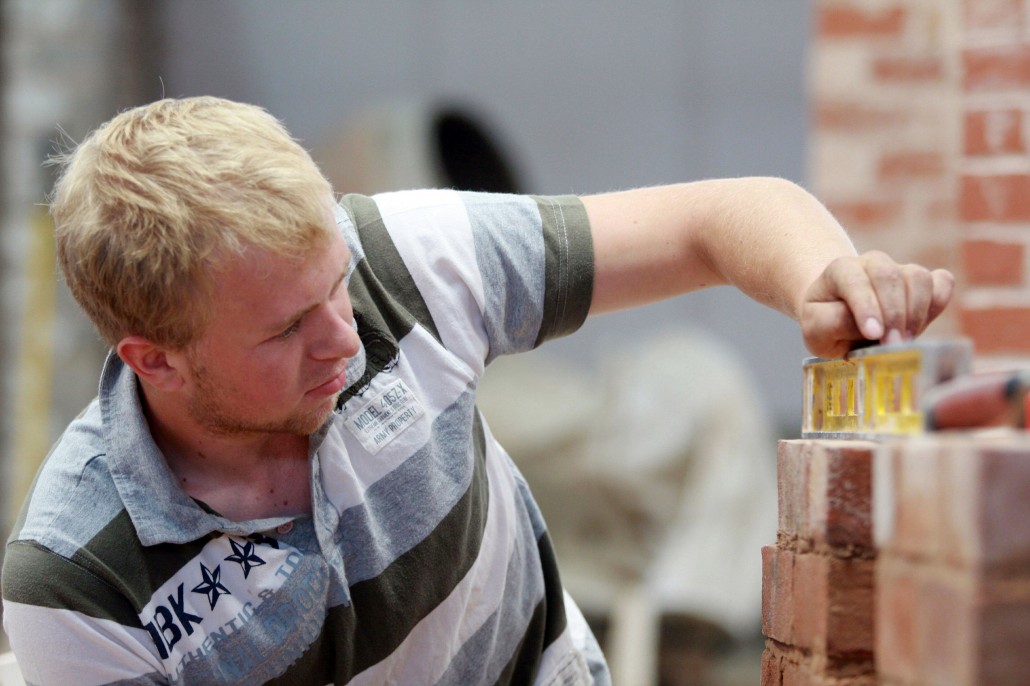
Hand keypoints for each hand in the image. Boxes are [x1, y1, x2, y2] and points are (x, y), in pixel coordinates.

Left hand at [799, 251, 954, 358]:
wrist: (840, 317)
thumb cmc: (825, 323)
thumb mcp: (816, 328)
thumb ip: (834, 323)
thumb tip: (870, 327)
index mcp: (839, 270)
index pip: (855, 281)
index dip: (867, 307)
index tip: (873, 333)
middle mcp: (871, 263)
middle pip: (890, 277)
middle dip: (894, 314)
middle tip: (892, 346)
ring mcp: (899, 269)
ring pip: (918, 278)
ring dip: (915, 313)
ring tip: (903, 341)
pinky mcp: (922, 281)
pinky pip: (942, 283)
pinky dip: (938, 304)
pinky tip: (921, 326)